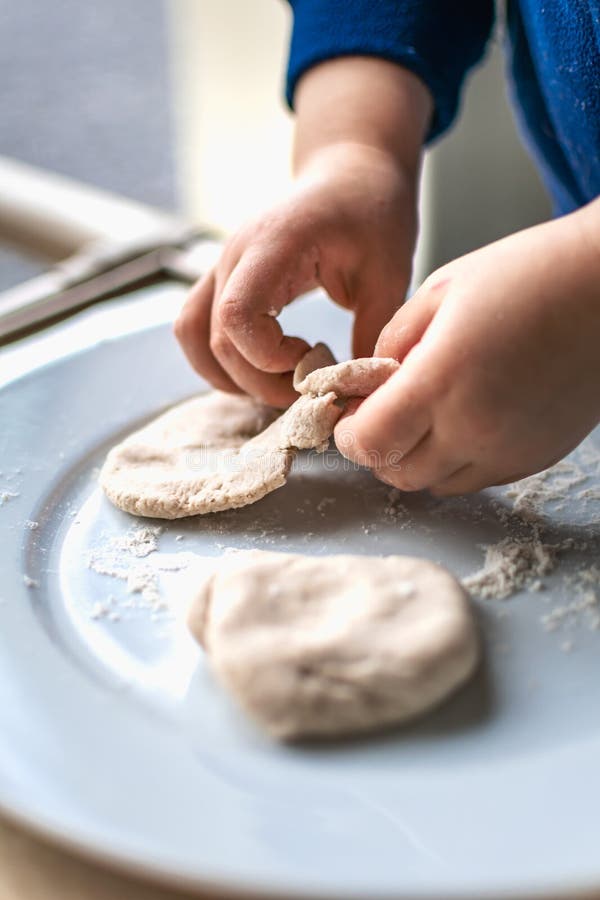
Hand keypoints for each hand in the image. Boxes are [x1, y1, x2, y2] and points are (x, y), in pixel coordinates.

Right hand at [175, 57, 431, 406]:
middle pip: (218, 339)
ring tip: (283, 384)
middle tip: (311, 389)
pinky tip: (263, 370)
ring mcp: (221, 265)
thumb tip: (363, 392)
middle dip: (262, 380)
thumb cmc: (373, 214)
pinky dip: (219, 360)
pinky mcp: (221, 278)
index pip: (238, 317)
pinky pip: (195, 327)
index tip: (315, 361)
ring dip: (233, 375)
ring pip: (195, 337)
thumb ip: (374, 331)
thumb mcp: (389, 274)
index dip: (270, 358)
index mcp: (273, 245)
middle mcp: (234, 254)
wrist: (349, 174)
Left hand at [335, 200, 599, 493]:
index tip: (349, 413)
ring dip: (415, 460)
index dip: (348, 434)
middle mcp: (474, 428)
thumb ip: (393, 341)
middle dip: (376, 449)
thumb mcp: (442, 290)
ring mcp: (509, 450)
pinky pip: (476, 479)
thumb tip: (372, 383)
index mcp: (441, 381)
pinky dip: (455, 461)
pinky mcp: (536, 458)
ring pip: (435, 485)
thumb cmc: (530, 275)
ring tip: (423, 417)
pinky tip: (464, 421)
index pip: (369, 442)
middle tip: (379, 415)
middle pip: (397, 474)